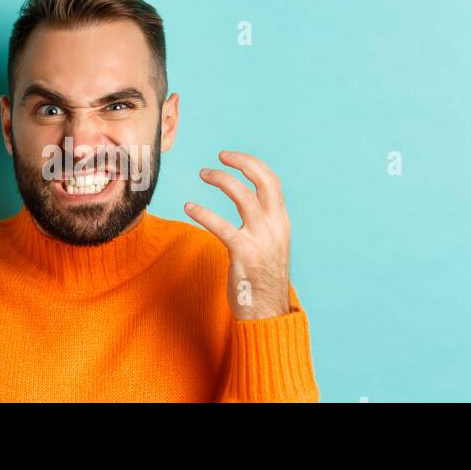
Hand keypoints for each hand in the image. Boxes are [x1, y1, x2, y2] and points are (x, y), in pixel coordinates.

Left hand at [184, 151, 291, 320]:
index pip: (272, 181)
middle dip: (242, 162)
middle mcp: (275, 227)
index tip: (231, 157)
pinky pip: (222, 226)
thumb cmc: (262, 280)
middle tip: (219, 156)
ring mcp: (261, 240)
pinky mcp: (244, 254)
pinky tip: (189, 207)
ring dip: (221, 179)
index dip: (252, 164)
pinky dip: (203, 212)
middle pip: (264, 181)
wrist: (267, 313)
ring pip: (244, 197)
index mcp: (281, 222)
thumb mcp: (270, 245)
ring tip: (203, 173)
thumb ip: (263, 224)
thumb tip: (250, 204)